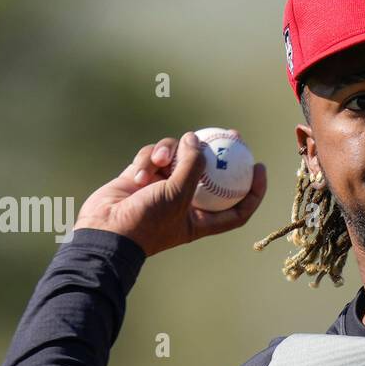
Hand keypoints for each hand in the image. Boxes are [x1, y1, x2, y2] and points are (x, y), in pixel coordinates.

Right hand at [73, 132, 267, 256]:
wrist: (105, 231)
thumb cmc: (146, 223)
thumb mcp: (178, 195)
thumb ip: (192, 166)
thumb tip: (196, 139)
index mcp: (201, 219)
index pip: (236, 206)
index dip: (252, 189)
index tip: (259, 167)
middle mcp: (184, 203)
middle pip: (209, 174)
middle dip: (219, 154)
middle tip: (231, 134)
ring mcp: (162, 188)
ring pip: (178, 157)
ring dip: (170, 153)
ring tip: (160, 160)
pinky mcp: (141, 176)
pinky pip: (152, 157)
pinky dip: (148, 159)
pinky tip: (139, 172)